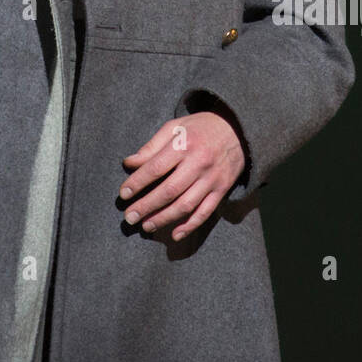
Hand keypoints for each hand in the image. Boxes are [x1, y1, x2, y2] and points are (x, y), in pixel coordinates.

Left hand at [119, 111, 245, 241]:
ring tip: (146, 225)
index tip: (123, 194)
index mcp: (184, 144)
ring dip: (164, 218)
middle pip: (169, 190)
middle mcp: (199, 163)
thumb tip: (129, 163)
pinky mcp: (222, 190)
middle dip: (147, 206)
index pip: (156, 167)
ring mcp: (212, 178)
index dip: (138, 182)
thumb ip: (152, 146)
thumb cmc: (200, 127)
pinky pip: (205, 212)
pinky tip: (175, 234)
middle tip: (129, 217)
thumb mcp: (175, 127)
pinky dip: (190, 226)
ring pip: (186, 205)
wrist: (238, 130)